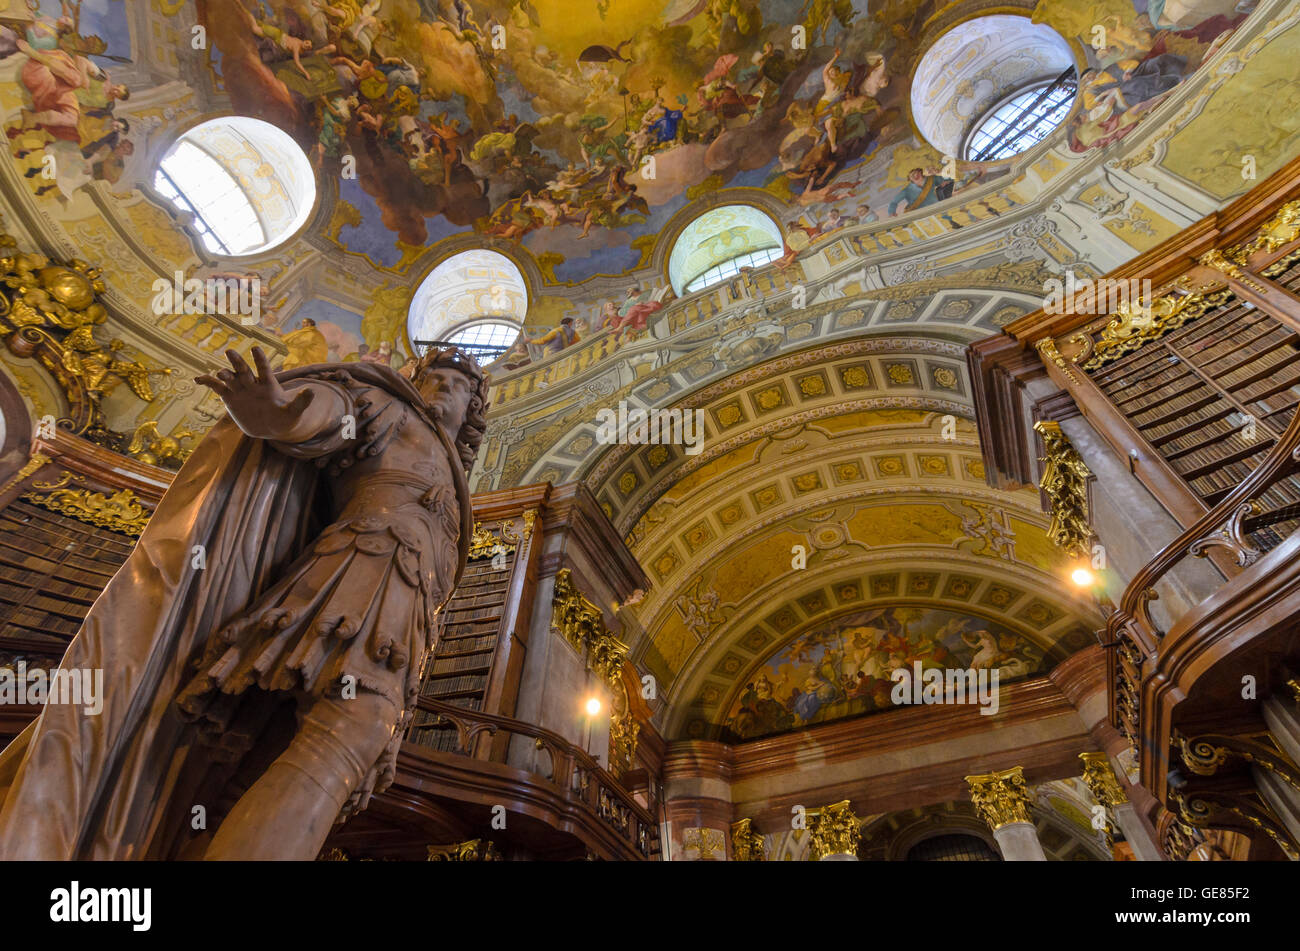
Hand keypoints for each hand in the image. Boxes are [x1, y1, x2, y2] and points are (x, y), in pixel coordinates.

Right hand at [196, 347, 312, 439]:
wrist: (270, 427)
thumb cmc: (284, 418)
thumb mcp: (294, 412)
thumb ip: (301, 402)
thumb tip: (312, 391)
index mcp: (268, 384)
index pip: (264, 368)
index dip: (260, 359)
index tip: (255, 348)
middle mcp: (252, 384)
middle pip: (243, 370)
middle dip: (237, 361)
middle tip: (229, 351)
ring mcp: (240, 390)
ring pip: (229, 378)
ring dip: (223, 374)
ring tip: (219, 374)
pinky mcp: (229, 398)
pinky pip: (217, 388)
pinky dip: (208, 383)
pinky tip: (198, 380)